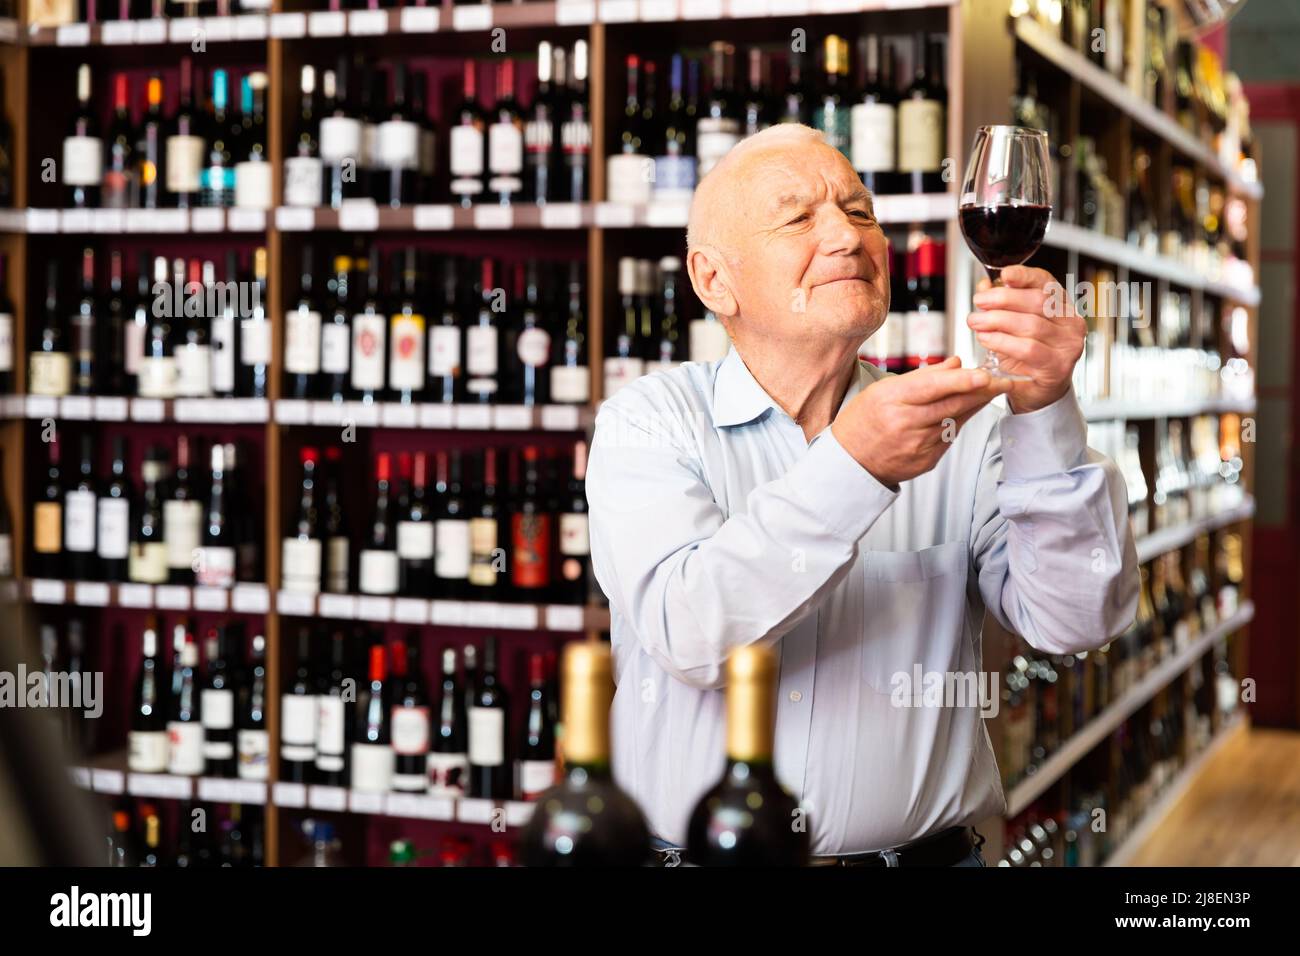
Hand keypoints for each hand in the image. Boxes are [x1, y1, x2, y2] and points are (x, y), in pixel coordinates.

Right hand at [832, 356, 1011, 487]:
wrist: (850, 462)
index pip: (933, 388)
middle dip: (981, 391)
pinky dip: (960, 422)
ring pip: (956, 420)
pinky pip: (950, 437)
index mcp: (891, 401)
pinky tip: (964, 411)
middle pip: (952, 404)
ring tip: (988, 390)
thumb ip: (923, 377)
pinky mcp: (926, 461)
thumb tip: (957, 363)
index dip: (962, 381)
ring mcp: (917, 446)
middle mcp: (905, 424)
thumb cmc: (864, 420)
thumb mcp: (884, 390)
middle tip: (1003, 380)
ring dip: (975, 405)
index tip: (985, 374)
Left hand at [968, 264, 1085, 412]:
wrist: (1035, 392)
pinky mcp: (1058, 366)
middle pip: (1038, 301)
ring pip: (1031, 324)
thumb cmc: (1025, 357)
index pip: (1047, 283)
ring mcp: (1068, 345)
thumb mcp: (1011, 326)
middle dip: (1003, 298)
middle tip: (979, 302)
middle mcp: (1071, 323)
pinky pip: (1028, 348)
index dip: (1025, 275)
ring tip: (976, 322)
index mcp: (1062, 307)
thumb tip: (984, 285)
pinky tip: (986, 339)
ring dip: (998, 321)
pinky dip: (1003, 341)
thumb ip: (1000, 305)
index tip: (1004, 274)